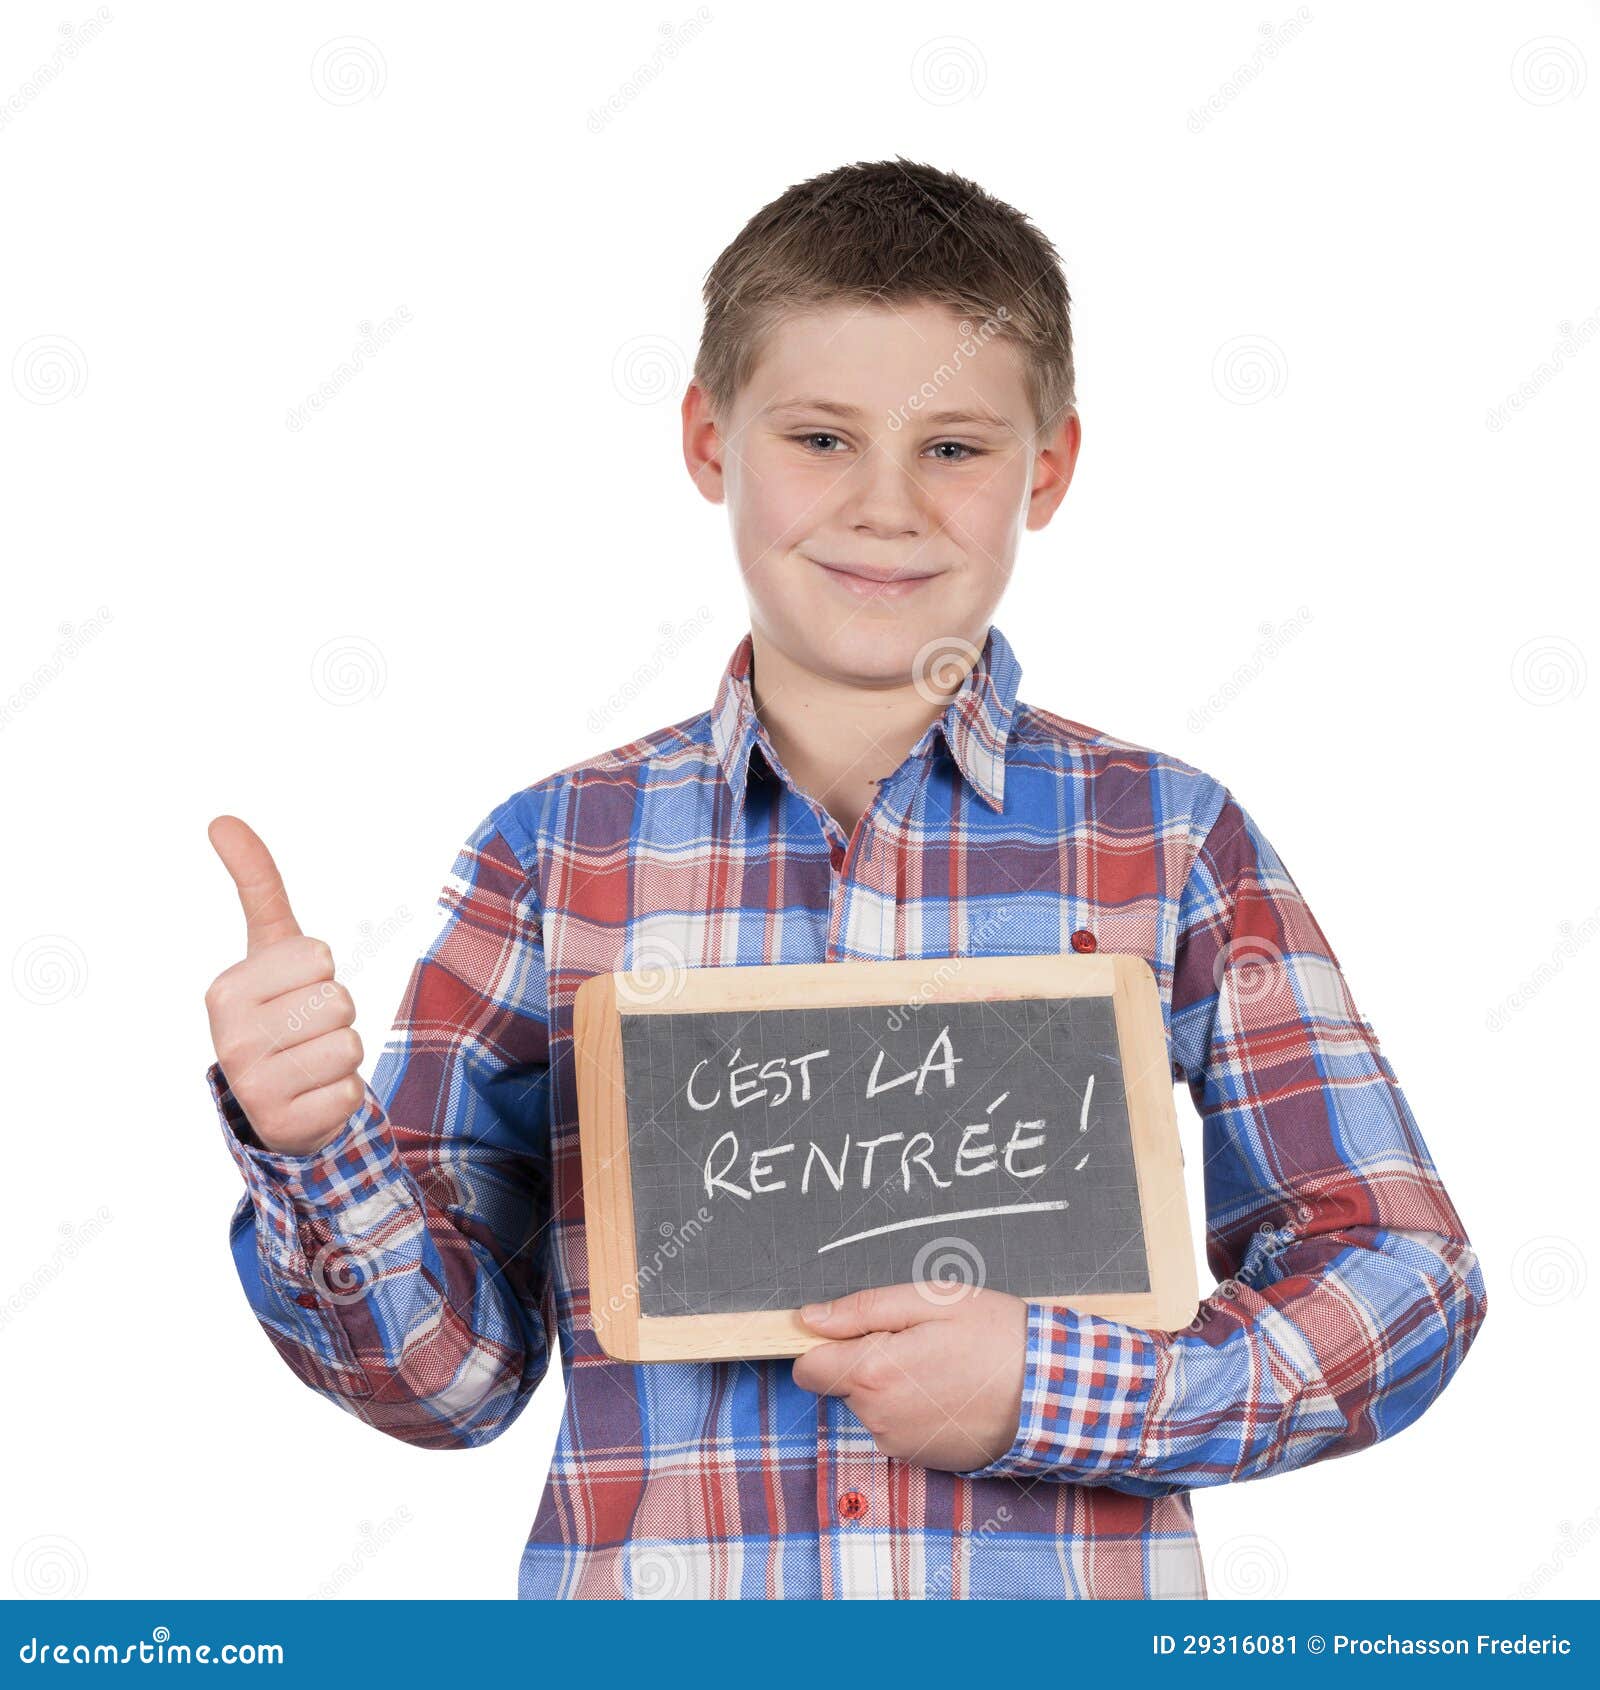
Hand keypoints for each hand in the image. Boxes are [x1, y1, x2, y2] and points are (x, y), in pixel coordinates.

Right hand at [204, 816, 363, 1154]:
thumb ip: (257, 884)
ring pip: (350, 1043)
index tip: (294, 991)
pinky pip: (352, 1090)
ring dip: (343, 1053)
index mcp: (225, 990)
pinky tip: (313, 1096)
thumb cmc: (281, 1010)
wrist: (279, 1101)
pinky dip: (344, 1093)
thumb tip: (222, 818)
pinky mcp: (286, 1124)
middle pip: (338, 999)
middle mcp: (229, 1038)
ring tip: (310, 1061)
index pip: (319, 955)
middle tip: (306, 1031)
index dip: (321, 972)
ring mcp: (253, 1086)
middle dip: (336, 1012)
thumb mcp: (272, 947)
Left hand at [791, 1282, 1027, 1471]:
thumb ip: (862, 1310)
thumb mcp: (929, 1301)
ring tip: (939, 1364)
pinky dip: (910, 1407)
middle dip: (864, 1360)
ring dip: (889, 1384)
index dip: (823, 1344)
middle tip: (917, 1339)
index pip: (808, 1368)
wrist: (1051, 1394)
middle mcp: (878, 1418)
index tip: (853, 1330)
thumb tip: (809, 1319)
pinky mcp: (920, 1459)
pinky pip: (894, 1425)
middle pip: (840, 1384)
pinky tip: (947, 1390)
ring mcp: (899, 1444)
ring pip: (869, 1405)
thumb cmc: (994, 1337)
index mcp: (874, 1373)